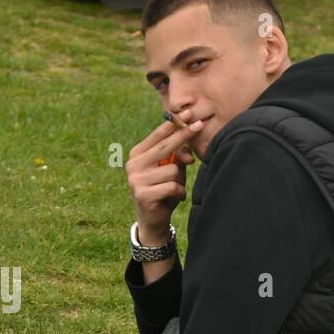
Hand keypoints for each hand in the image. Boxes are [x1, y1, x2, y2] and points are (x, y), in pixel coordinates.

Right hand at [126, 114, 202, 239]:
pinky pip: (172, 186)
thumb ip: (177, 157)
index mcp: (137, 154)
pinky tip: (173, 199)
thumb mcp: (171, 170)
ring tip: (173, 189)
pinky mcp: (143, 195)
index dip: (175, 124)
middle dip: (184, 135)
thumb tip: (188, 153)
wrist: (152, 220)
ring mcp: (136, 180)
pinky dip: (179, 193)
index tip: (190, 114)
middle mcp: (133, 165)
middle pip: (165, 146)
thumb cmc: (163, 189)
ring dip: (179, 180)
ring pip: (172, 170)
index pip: (158, 136)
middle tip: (200, 125)